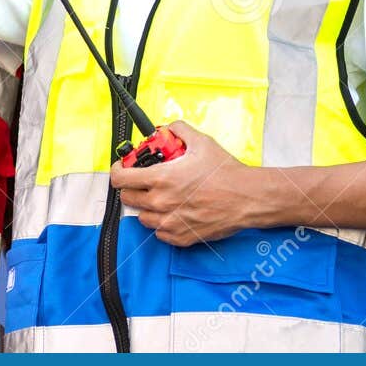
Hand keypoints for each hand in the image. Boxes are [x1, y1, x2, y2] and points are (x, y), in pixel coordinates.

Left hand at [109, 121, 259, 246]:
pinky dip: (161, 223)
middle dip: (132, 187)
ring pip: (142, 217)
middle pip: (128, 198)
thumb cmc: (226, 173)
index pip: (120, 179)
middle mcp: (162, 202)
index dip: (118, 171)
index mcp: (162, 178)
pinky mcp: (182, 237)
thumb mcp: (201, 142)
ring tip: (160, 197)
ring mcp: (171, 222)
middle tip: (144, 181)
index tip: (122, 168)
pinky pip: (159, 233)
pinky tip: (173, 212)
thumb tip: (166, 128)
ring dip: (146, 206)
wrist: (248, 198)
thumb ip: (178, 130)